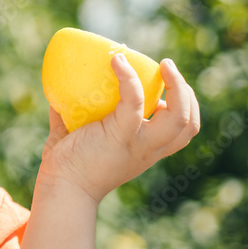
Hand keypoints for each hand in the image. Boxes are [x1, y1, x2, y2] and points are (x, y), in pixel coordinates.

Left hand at [38, 54, 200, 203]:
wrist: (61, 187)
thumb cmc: (66, 164)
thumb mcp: (79, 135)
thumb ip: (72, 115)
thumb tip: (59, 91)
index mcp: (146, 149)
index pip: (181, 130)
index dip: (183, 106)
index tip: (165, 86)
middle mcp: (148, 149)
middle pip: (189, 124)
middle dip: (187, 93)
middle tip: (168, 68)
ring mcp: (138, 143)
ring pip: (179, 118)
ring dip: (177, 86)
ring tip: (163, 65)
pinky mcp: (120, 135)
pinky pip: (134, 101)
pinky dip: (129, 78)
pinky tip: (116, 61)